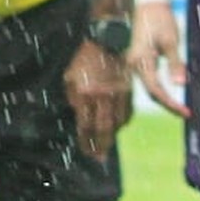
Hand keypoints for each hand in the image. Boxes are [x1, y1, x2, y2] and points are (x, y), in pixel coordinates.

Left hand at [63, 38, 132, 158]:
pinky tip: (117, 127)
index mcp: (85, 94)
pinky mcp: (129, 91)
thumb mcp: (70, 79)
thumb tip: (81, 118)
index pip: (85, 125)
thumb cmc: (83, 61)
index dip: (86, 141)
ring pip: (118, 123)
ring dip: (112, 135)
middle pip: (104, 128)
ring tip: (107, 143)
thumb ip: (75, 100)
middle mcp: (103, 97)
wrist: (106, 43)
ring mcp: (118, 95)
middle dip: (102, 145)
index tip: (86, 152)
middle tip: (100, 157)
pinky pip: (127, 113)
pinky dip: (122, 123)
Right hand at [130, 1, 190, 117]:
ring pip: (149, 87)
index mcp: (141, 60)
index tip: (185, 111)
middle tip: (186, 113)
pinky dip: (160, 88)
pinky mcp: (139, 60)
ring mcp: (135, 62)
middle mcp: (134, 64)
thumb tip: (180, 84)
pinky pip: (149, 79)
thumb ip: (175, 63)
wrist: (149, 3)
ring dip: (164, 98)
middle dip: (168, 104)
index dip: (171, 103)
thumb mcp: (171, 41)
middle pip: (151, 91)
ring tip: (181, 107)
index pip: (156, 90)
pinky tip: (172, 94)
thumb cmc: (161, 20)